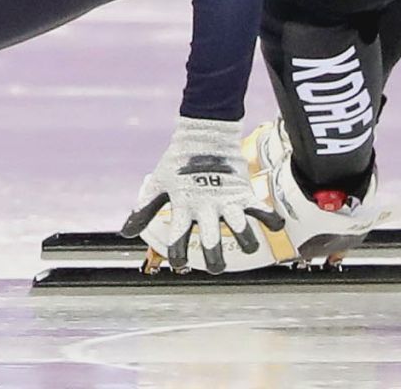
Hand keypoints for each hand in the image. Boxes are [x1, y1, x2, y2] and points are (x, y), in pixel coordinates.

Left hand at [118, 117, 282, 273]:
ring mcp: (225, 199)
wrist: (203, 133)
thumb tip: (126, 233)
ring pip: (240, 228)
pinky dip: (270, 218)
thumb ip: (145, 209)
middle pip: (210, 241)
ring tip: (248, 247)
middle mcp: (205, 207)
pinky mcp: (242, 191)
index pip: (177, 237)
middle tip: (216, 267)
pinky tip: (274, 226)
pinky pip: (260, 208)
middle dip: (214, 259)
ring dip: (246, 241)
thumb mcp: (159, 184)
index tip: (179, 264)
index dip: (177, 255)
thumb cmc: (178, 162)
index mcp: (183, 206)